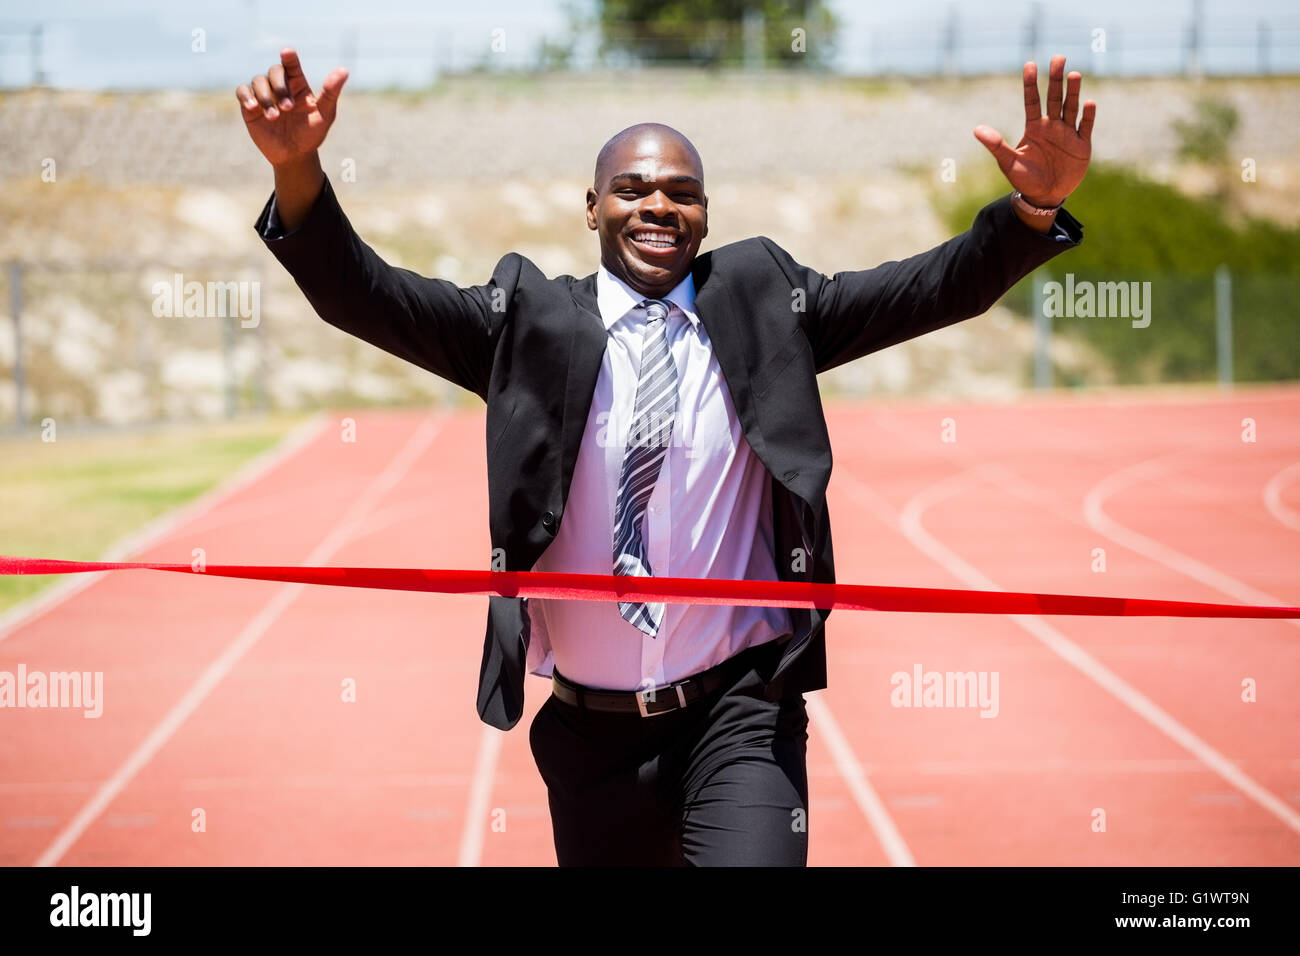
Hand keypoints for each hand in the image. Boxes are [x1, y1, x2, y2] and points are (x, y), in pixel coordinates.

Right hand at [236, 49, 347, 168]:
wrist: (295, 155)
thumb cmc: (311, 134)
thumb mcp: (325, 114)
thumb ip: (331, 92)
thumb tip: (344, 71)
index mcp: (297, 84)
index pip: (292, 64)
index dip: (289, 57)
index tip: (287, 52)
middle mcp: (280, 86)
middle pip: (274, 71)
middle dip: (280, 87)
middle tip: (288, 107)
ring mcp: (264, 95)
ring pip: (258, 81)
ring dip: (265, 97)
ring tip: (274, 117)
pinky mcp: (250, 107)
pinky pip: (242, 92)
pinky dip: (246, 96)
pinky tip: (254, 107)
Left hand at [973, 55, 1095, 206]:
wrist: (1044, 197)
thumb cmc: (1025, 179)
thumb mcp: (1009, 163)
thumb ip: (996, 145)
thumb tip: (976, 129)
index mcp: (1034, 127)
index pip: (1032, 101)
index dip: (1030, 84)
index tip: (1030, 64)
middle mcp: (1052, 126)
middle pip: (1054, 98)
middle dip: (1056, 79)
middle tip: (1058, 58)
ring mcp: (1068, 133)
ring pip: (1071, 108)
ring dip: (1072, 92)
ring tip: (1073, 74)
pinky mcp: (1081, 144)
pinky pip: (1085, 127)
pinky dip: (1087, 116)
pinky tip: (1088, 103)